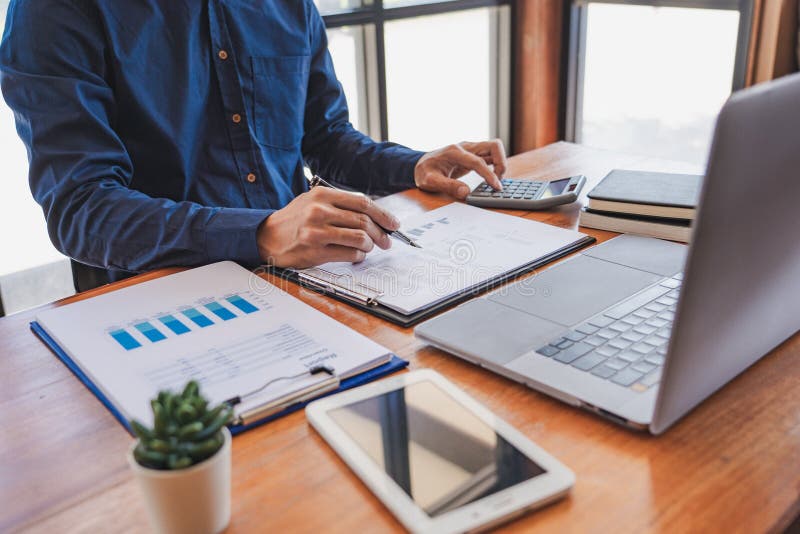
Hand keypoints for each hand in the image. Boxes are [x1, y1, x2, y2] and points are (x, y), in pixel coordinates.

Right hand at [258, 187, 399, 267]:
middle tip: (386, 241)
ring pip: (360, 238)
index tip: (393, 223)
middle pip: (364, 221)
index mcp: (322, 195)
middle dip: (381, 233)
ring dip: (370, 245)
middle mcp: (319, 211)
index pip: (362, 202)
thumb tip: (374, 214)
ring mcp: (317, 231)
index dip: (382, 214)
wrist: (266, 237)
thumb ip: (340, 204)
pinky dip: (358, 256)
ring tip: (368, 248)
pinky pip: (349, 254)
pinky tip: (356, 256)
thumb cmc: (295, 220)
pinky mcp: (315, 251)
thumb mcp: (313, 202)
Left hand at [414, 140, 507, 199]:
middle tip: (497, 181)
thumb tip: (466, 192)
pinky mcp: (473, 155)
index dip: (489, 174)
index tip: (496, 186)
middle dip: (501, 163)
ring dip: (500, 163)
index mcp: (454, 152)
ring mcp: (470, 149)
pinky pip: (490, 155)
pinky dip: (495, 165)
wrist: (421, 164)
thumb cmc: (424, 171)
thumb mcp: (430, 181)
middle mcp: (465, 147)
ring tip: (495, 180)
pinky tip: (491, 177)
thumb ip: (447, 186)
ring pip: (494, 149)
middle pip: (493, 146)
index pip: (478, 161)